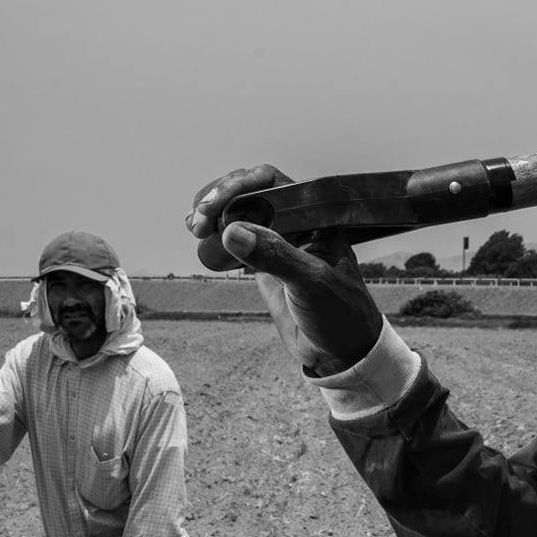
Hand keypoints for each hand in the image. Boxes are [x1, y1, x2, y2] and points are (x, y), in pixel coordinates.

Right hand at [186, 164, 384, 373]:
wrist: (340, 352)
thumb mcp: (312, 283)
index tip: (217, 204)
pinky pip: (234, 235)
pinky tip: (200, 236)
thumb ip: (275, 256)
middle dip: (220, 198)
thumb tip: (231, 231)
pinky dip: (214, 232)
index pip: (273, 183)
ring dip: (212, 211)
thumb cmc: (341, 315)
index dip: (242, 185)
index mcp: (316, 217)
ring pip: (238, 210)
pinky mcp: (263, 261)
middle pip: (250, 190)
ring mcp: (277, 240)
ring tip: (195, 227)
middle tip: (199, 220)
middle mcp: (296, 222)